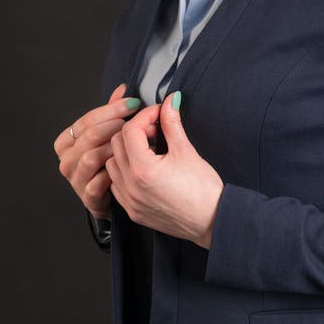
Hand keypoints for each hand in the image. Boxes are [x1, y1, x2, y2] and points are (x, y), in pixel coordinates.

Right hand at [54, 83, 144, 219]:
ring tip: (137, 143)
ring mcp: (75, 180)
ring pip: (92, 157)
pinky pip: (99, 182)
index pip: (87, 120)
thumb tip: (122, 88)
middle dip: (116, 127)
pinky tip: (131, 165)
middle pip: (89, 136)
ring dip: (116, 148)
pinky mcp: (88, 198)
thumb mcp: (111, 134)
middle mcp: (66, 160)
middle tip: (139, 123)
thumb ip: (112, 112)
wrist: (117, 196)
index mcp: (67, 142)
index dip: (112, 109)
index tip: (135, 103)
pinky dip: (115, 172)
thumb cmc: (111, 160)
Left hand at [106, 91, 223, 249]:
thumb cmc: (203, 190)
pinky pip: (116, 184)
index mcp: (143, 170)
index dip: (145, 115)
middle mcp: (131, 186)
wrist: (211, 221)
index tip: (159, 113)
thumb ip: (172, 123)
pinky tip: (144, 167)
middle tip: (155, 129)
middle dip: (134, 131)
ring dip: (126, 151)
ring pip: (112, 164)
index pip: (130, 130)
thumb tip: (170, 101)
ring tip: (149, 148)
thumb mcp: (187, 150)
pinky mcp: (132, 211)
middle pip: (116, 144)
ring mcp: (129, 201)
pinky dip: (125, 171)